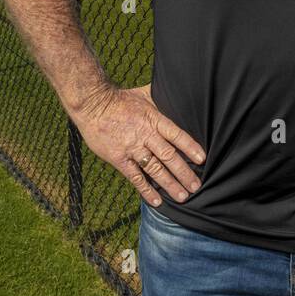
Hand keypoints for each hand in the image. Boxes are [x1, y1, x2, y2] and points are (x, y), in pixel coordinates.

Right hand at [72, 84, 205, 206]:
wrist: (92, 104)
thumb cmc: (120, 99)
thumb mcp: (144, 94)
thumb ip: (161, 99)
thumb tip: (179, 94)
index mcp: (153, 119)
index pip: (176, 135)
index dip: (190, 147)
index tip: (202, 160)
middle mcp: (145, 135)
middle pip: (168, 156)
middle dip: (184, 172)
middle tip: (196, 186)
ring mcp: (132, 148)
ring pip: (154, 169)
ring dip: (169, 184)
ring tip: (182, 196)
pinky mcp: (119, 159)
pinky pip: (134, 177)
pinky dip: (146, 190)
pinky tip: (156, 201)